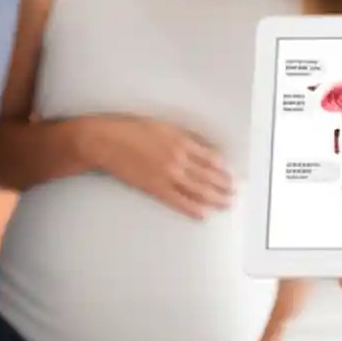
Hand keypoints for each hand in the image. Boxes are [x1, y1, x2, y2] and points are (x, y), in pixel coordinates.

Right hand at [80, 114, 232, 218]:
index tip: (230, 173)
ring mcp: (167, 175)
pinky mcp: (154, 188)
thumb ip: (182, 137)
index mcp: (181, 141)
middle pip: (208, 175)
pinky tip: (203, 214)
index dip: (222, 167)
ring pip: (198, 190)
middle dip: (223, 185)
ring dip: (215, 198)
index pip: (210, 157)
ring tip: (226, 204)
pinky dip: (192, 208)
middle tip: (234, 191)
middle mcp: (178, 158)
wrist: (106, 141)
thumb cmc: (132, 129)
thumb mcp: (163, 126)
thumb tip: (199, 147)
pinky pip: (178, 201)